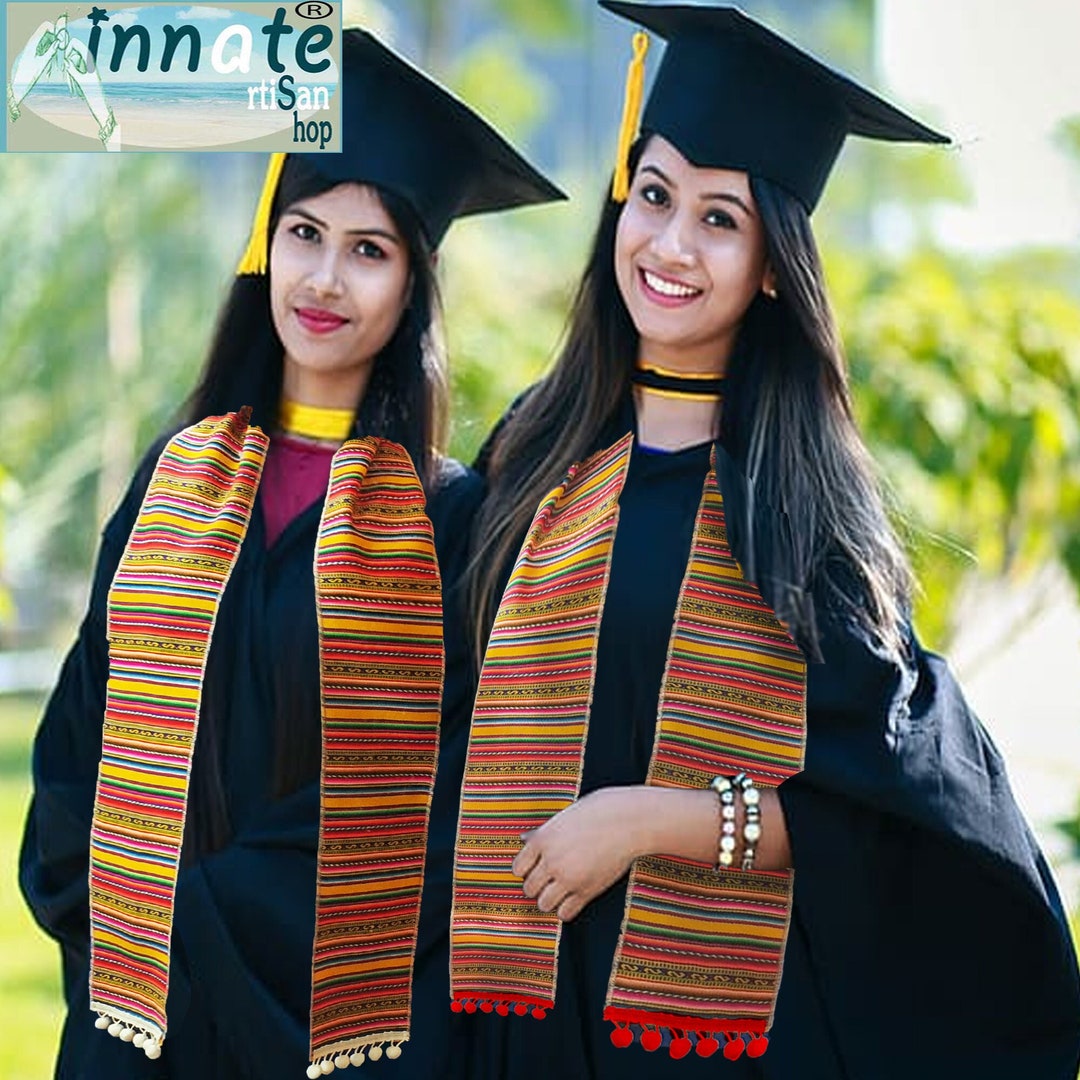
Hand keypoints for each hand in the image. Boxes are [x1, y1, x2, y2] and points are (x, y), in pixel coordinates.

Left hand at [511, 787, 643, 922]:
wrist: (630, 821)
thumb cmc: (600, 811)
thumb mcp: (565, 816)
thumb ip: (543, 832)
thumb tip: (524, 839)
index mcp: (543, 839)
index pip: (518, 868)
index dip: (526, 869)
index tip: (536, 867)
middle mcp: (552, 860)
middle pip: (529, 888)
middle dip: (537, 885)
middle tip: (549, 879)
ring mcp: (569, 878)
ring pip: (544, 904)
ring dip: (550, 899)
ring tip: (561, 890)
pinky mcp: (587, 891)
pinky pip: (565, 913)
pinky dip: (567, 909)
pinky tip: (574, 897)